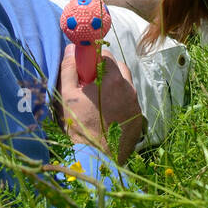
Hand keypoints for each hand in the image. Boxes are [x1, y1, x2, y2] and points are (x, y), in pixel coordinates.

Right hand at [59, 47, 145, 162]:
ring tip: (98, 101)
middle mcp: (130, 89)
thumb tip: (71, 49)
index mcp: (114, 80)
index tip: (85, 68)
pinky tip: (107, 114)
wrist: (98, 158)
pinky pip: (129, 103)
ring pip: (125, 86)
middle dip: (105, 71)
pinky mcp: (138, 119)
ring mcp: (136, 105)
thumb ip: (69, 69)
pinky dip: (120, 103)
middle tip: (90, 84)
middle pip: (119, 69)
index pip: (107, 56)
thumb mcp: (68, 96)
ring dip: (113, 87)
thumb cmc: (81, 126)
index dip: (94, 59)